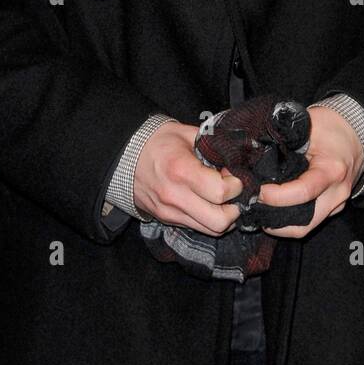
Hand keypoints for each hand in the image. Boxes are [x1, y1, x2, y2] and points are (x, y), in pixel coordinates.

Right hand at [133, 120, 243, 234]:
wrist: (124, 156)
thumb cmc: (159, 141)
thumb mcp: (187, 134)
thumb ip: (214, 145)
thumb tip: (239, 156)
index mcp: (181, 170)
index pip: (221, 193)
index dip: (236, 186)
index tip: (233, 176)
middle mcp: (175, 196)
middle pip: (219, 221)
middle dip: (234, 209)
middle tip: (233, 193)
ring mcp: (169, 212)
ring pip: (210, 230)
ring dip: (224, 218)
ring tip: (222, 199)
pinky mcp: (166, 219)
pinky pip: (197, 227)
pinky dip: (209, 219)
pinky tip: (208, 203)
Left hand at [258, 105, 363, 237]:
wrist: (356, 133)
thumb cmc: (331, 127)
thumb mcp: (308, 126)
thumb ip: (285, 141)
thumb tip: (255, 154)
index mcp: (332, 170)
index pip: (303, 192)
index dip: (277, 196)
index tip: (259, 191)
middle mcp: (337, 193)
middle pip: (305, 224)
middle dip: (275, 222)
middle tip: (254, 207)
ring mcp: (337, 204)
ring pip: (306, 228)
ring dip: (281, 225)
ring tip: (260, 211)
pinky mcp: (333, 208)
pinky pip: (310, 221)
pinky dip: (290, 220)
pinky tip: (274, 209)